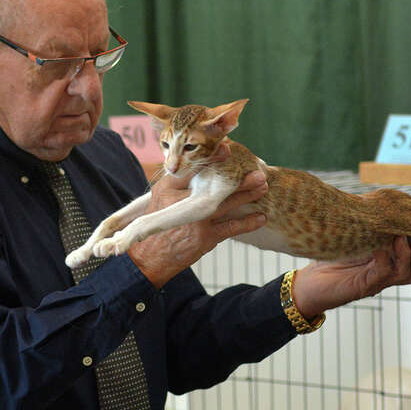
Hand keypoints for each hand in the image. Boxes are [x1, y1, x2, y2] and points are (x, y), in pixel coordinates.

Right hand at [127, 167, 267, 287]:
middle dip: (237, 177)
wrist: (148, 260)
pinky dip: (247, 223)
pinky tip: (261, 217)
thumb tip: (202, 172)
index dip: (212, 158)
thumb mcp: (159, 201)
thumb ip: (178, 185)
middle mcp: (181, 201)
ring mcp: (195, 219)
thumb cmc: (156, 228)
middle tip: (257, 171)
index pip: (192, 168)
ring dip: (247, 195)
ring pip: (226, 203)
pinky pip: (231, 227)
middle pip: (214, 184)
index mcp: (168, 188)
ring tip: (262, 186)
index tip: (228, 150)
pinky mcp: (205, 237)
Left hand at [289, 237, 410, 319]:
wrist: (308, 285)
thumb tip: (373, 205)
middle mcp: (384, 275)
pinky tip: (378, 246)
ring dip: (406, 256)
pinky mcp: (363, 286)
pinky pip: (383, 273)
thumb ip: (364, 231)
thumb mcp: (351, 242)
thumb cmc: (327, 262)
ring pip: (405, 274)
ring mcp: (375, 282)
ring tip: (401, 240)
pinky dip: (384, 258)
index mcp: (384, 264)